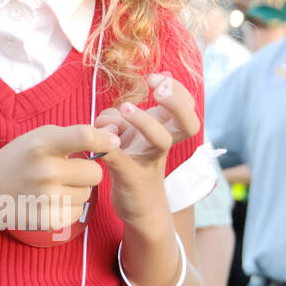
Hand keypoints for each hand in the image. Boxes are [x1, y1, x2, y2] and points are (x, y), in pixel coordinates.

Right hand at [0, 123, 120, 231]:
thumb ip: (73, 135)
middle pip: (95, 173)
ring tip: (54, 186)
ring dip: (77, 190)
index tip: (113, 142)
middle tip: (69, 171)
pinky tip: (50, 201)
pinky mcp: (49, 220)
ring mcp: (47, 198)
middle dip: (88, 171)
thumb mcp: (38, 138)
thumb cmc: (20, 159)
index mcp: (42, 145)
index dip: (104, 139)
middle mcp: (45, 171)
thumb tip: (115, 138)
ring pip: (88, 194)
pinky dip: (69, 207)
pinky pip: (78, 211)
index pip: (85, 136)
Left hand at [93, 74, 199, 228]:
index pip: (186, 104)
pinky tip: (97, 143)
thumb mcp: (127, 134)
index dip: (176, 88)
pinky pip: (122, 160)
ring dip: (145, 122)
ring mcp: (149, 162)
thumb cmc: (133, 163)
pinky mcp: (130, 178)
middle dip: (177, 102)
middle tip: (157, 91)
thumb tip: (113, 112)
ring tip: (125, 110)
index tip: (155, 78)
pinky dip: (108, 148)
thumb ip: (119, 117)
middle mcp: (163, 145)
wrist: (139, 207)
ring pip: (162, 140)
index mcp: (166, 130)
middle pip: (188, 122)